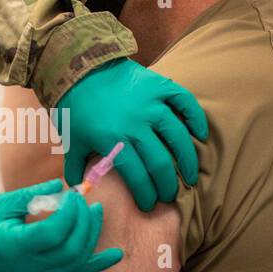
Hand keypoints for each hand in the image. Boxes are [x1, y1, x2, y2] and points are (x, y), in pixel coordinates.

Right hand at [0, 180, 122, 271]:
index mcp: (16, 246)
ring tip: (95, 210)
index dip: (69, 212)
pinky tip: (117, 254)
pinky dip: (98, 264)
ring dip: (91, 234)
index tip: (71, 194)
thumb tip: (61, 185)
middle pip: (70, 247)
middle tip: (82, 198)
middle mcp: (31, 266)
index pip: (54, 232)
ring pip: (77, 259)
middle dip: (83, 220)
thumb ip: (31, 195)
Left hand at [55, 58, 207, 210]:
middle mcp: (134, 122)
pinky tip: (200, 136)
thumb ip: (77, 168)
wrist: (81, 66)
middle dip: (167, 185)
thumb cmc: (77, 107)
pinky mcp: (160, 86)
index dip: (145, 194)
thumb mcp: (71, 140)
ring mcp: (150, 103)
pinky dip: (196, 119)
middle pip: (159, 162)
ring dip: (187, 161)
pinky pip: (185, 103)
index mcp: (112, 138)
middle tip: (169, 195)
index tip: (149, 205)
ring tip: (191, 177)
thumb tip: (79, 193)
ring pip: (177, 137)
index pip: (136, 175)